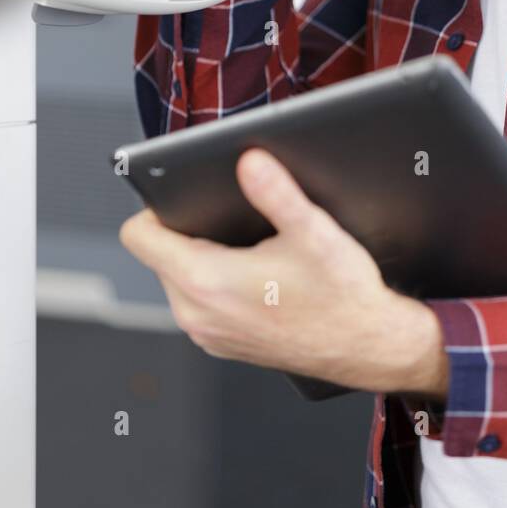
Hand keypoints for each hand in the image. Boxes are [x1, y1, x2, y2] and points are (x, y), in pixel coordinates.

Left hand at [119, 149, 448, 398]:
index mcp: (206, 283)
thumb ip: (276, 192)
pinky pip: (197, 302)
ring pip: (177, 278)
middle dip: (187, 230)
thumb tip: (250, 161)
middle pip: (158, 254)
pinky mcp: (221, 343)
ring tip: (248, 248)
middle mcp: (196, 314)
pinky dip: (215, 284)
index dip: (157, 206)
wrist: (367, 346)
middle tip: (233, 219)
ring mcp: (206, 334)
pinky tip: (257, 276)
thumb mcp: (313, 232)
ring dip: (201, 258)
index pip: (139, 236)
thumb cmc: (342, 296)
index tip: (189, 196)